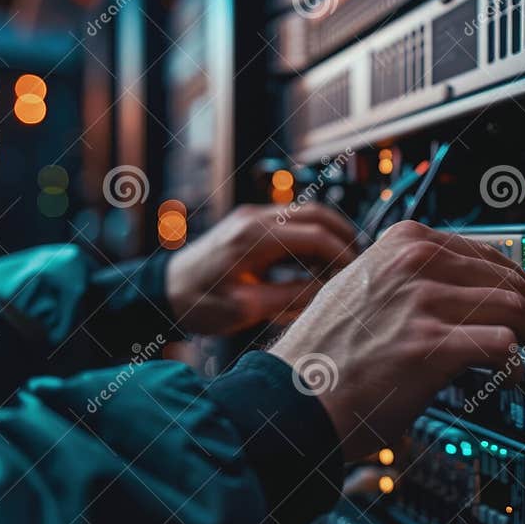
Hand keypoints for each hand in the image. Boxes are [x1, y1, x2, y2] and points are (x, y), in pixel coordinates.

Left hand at [166, 204, 356, 334]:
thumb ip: (289, 298)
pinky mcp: (252, 223)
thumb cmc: (198, 302)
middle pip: (319, 214)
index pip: (316, 236)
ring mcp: (253, 217)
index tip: (357, 276)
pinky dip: (313, 238)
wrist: (164, 289)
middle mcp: (256, 218)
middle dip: (345, 238)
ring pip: (309, 214)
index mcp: (254, 237)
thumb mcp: (245, 309)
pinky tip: (316, 266)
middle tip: (360, 266)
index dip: (344, 256)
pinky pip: (294, 222)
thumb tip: (328, 291)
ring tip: (342, 268)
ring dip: (330, 237)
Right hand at [269, 221, 524, 459]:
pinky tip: (510, 375)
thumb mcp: (362, 287)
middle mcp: (414, 263)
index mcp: (401, 243)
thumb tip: (463, 290)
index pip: (482, 249)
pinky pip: (502, 345)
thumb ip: (408, 278)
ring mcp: (422, 301)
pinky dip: (516, 362)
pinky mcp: (430, 345)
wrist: (292, 396)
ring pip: (512, 305)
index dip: (513, 276)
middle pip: (504, 275)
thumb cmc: (323, 354)